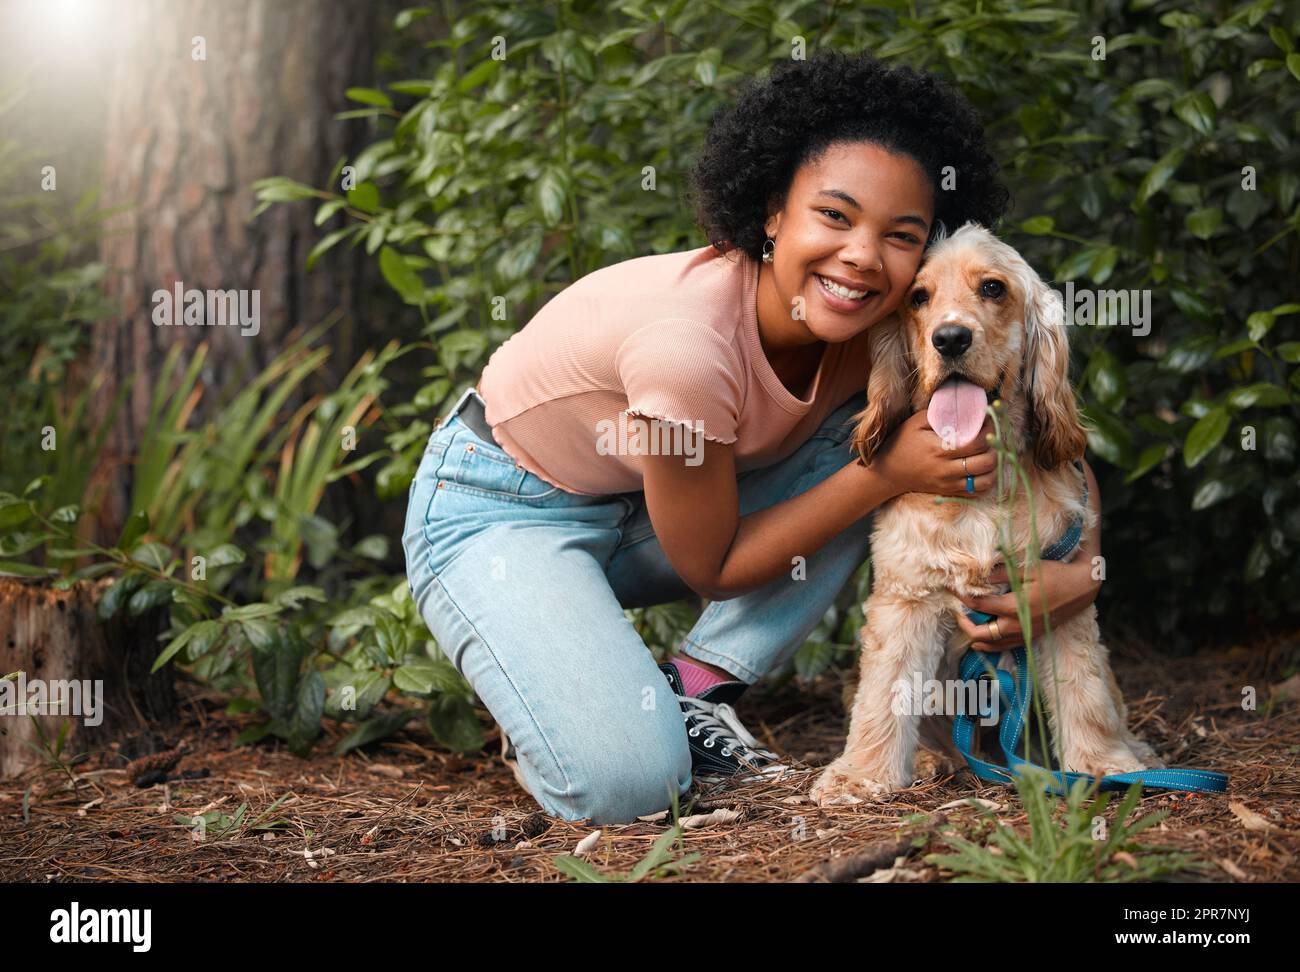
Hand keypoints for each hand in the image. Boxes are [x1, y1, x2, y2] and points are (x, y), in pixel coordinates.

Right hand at [873, 410, 998, 498]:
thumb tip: (964, 406)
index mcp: (939, 449)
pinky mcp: (949, 492)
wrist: (888, 472)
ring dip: (993, 466)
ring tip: (989, 453)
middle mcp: (946, 469)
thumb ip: (940, 414)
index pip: (976, 442)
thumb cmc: (902, 443)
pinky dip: (986, 481)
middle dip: (995, 447)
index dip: (989, 430)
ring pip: (986, 480)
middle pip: (986, 462)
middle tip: (991, 437)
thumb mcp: (915, 422)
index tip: (988, 421)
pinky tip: (982, 469)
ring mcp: (949, 483)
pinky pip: (977, 492)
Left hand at [954, 556, 1100, 650]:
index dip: (961, 597)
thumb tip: (979, 575)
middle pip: (979, 633)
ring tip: (966, 624)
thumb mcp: (1029, 569)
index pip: (977, 605)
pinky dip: (991, 645)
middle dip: (963, 623)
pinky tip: (982, 641)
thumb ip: (1002, 574)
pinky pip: (1005, 647)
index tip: (951, 589)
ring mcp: (1024, 633)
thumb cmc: (1056, 574)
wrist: (1082, 588)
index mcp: (1014, 606)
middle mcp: (1017, 625)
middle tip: (956, 611)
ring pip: (991, 645)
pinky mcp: (1031, 636)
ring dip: (975, 636)